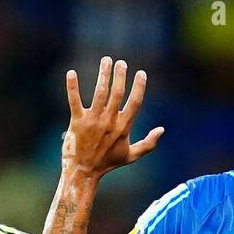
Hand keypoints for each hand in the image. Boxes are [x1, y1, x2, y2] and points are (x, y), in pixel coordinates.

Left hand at [63, 56, 163, 180]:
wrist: (83, 172)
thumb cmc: (107, 163)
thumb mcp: (130, 156)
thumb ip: (148, 144)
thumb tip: (162, 130)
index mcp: (123, 127)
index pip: (135, 102)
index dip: (139, 86)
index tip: (140, 73)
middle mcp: (109, 122)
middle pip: (117, 93)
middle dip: (120, 75)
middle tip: (121, 63)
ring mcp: (93, 121)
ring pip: (100, 92)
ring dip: (104, 74)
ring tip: (106, 60)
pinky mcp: (77, 122)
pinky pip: (74, 100)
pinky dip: (72, 86)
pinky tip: (71, 72)